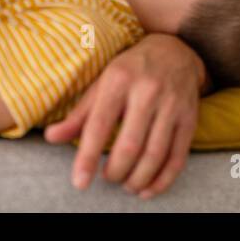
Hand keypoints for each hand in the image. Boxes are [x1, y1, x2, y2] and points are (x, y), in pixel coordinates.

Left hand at [44, 33, 203, 198]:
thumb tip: (50, 137)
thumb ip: (79, 114)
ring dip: (137, 179)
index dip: (87, 157)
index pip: (99, 124)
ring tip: (126, 185)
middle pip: (129, 145)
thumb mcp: (102, 84)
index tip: (80, 182)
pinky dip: (162, 180)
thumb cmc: (130, 71)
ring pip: (154, 155)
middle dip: (115, 171)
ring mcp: (172, 105)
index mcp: (119, 80)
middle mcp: (147, 91)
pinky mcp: (189, 118)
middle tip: (107, 178)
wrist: (175, 51)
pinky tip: (147, 189)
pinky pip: (177, 158)